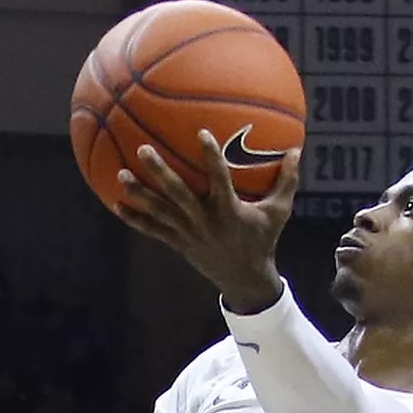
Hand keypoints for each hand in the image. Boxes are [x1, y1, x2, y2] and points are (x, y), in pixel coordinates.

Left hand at [113, 132, 299, 314]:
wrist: (246, 279)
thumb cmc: (263, 240)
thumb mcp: (279, 212)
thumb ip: (287, 181)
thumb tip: (297, 150)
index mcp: (228, 210)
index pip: (219, 178)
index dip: (211, 156)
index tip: (201, 132)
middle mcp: (205, 220)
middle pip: (178, 193)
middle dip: (160, 172)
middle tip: (143, 149)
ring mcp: (188, 233)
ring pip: (160, 211)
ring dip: (140, 194)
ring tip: (120, 175)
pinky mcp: (178, 243)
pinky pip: (153, 230)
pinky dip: (135, 219)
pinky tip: (115, 205)